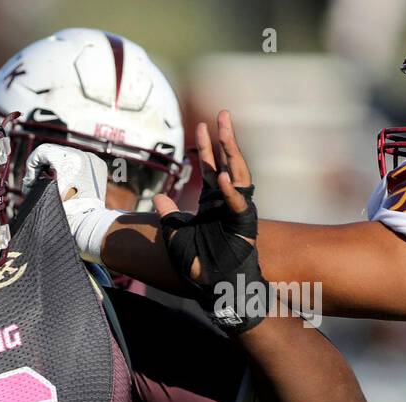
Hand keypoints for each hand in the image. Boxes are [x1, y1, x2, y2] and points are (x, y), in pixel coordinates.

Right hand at [27, 144, 117, 262]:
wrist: (87, 223)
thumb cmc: (65, 212)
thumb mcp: (44, 192)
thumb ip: (36, 176)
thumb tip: (36, 174)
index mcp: (68, 160)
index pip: (41, 152)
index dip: (31, 167)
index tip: (31, 182)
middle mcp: (82, 155)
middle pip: (54, 152)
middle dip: (43, 167)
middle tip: (37, 183)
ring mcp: (92, 160)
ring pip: (67, 155)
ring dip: (56, 166)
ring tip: (51, 183)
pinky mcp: (98, 166)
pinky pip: (80, 161)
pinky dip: (70, 169)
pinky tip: (66, 183)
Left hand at [155, 110, 255, 282]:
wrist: (212, 284)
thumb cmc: (197, 263)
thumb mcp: (175, 235)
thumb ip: (169, 215)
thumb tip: (160, 196)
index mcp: (212, 201)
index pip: (210, 167)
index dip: (207, 146)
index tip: (201, 124)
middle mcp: (226, 201)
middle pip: (228, 162)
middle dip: (225, 139)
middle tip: (222, 114)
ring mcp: (237, 210)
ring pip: (238, 175)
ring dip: (232, 154)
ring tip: (225, 133)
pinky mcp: (244, 224)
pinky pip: (238, 204)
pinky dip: (231, 192)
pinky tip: (223, 177)